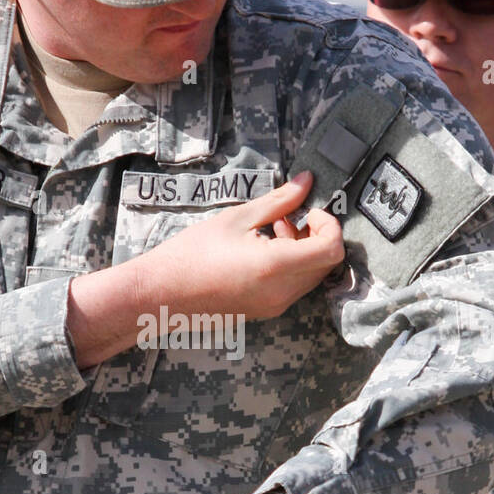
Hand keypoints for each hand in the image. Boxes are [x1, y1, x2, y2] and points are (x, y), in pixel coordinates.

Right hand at [139, 171, 343, 320]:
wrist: (162, 294)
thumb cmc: (192, 254)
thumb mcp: (237, 218)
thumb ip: (278, 201)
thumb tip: (306, 181)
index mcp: (276, 266)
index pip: (331, 249)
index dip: (328, 225)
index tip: (307, 211)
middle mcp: (282, 292)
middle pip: (326, 263)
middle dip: (316, 236)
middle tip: (290, 217)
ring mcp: (275, 306)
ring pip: (312, 275)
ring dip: (304, 250)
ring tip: (273, 231)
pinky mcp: (267, 311)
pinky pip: (295, 286)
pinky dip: (292, 265)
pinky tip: (263, 249)